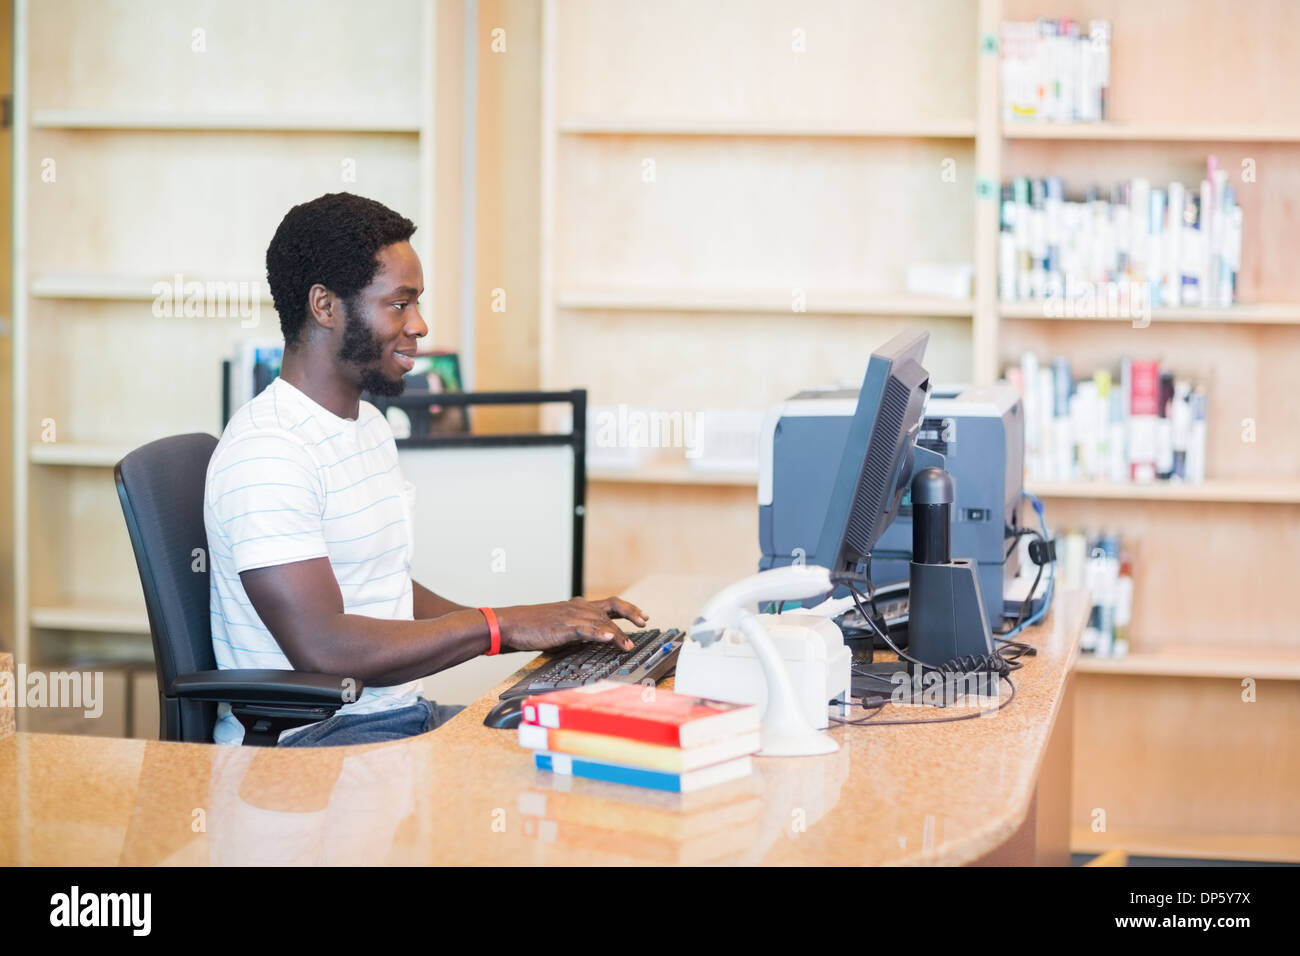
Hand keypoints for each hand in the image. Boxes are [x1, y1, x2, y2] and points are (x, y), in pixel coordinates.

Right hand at [495, 597, 648, 652]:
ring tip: (629, 645)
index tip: (641, 617)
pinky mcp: (564, 627)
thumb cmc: (533, 627)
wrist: (512, 624)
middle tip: (644, 622)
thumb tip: (594, 641)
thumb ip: (578, 630)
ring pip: (603, 621)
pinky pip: (587, 629)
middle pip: (612, 606)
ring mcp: (572, 616)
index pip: (609, 604)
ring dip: (619, 634)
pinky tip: (611, 639)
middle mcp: (579, 607)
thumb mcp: (561, 627)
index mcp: (578, 606)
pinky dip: (601, 633)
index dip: (628, 609)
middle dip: (631, 613)